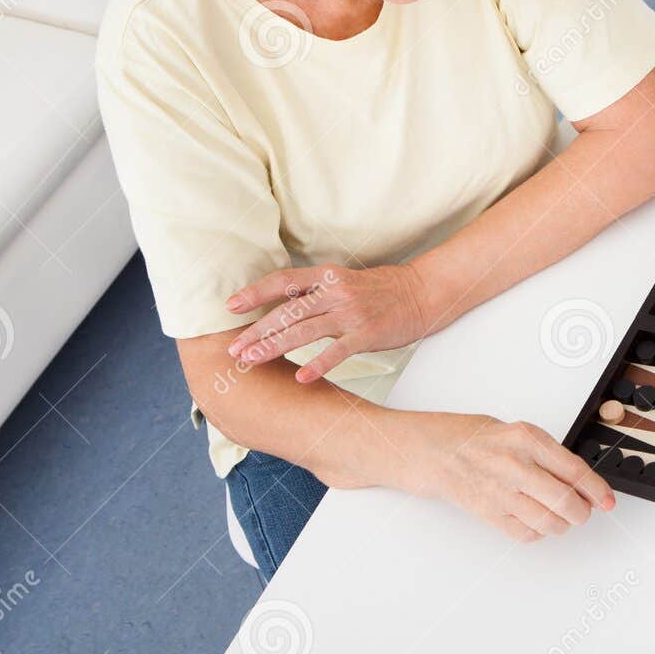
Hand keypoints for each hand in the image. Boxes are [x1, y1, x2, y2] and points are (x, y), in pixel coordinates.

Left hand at [225, 263, 431, 381]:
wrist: (423, 293)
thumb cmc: (384, 290)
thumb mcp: (347, 281)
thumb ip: (318, 291)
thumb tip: (285, 306)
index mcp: (329, 275)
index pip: (283, 281)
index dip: (255, 293)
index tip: (230, 306)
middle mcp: (336, 292)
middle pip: (287, 311)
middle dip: (256, 331)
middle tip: (233, 349)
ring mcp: (351, 313)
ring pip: (303, 330)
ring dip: (273, 346)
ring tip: (251, 361)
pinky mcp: (367, 334)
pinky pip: (337, 351)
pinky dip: (318, 365)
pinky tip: (301, 378)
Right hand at [396, 413, 615, 542]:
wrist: (431, 451)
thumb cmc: (471, 437)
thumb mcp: (516, 431)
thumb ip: (546, 453)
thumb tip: (578, 478)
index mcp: (527, 439)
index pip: (575, 470)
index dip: (598, 490)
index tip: (608, 500)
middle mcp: (515, 466)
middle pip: (565, 501)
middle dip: (582, 512)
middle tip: (584, 511)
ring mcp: (501, 492)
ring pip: (548, 522)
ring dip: (562, 525)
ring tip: (561, 517)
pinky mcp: (489, 513)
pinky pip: (525, 533)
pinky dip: (538, 532)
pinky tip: (536, 520)